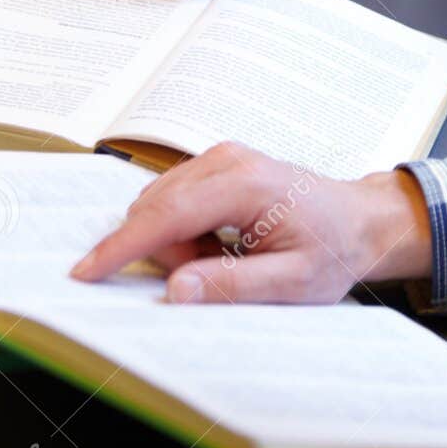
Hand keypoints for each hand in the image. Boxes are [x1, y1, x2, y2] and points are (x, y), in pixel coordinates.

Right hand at [69, 140, 432, 301]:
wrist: (361, 219)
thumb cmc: (334, 249)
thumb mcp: (294, 284)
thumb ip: (233, 287)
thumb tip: (175, 290)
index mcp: (248, 185)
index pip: (168, 216)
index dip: (122, 247)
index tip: (85, 271)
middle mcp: (228, 160)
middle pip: (158, 210)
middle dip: (169, 253)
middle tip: (218, 273)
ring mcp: (222, 157)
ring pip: (162, 205)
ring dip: (178, 243)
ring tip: (228, 258)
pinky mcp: (219, 164)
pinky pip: (176, 200)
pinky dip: (187, 229)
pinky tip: (222, 243)